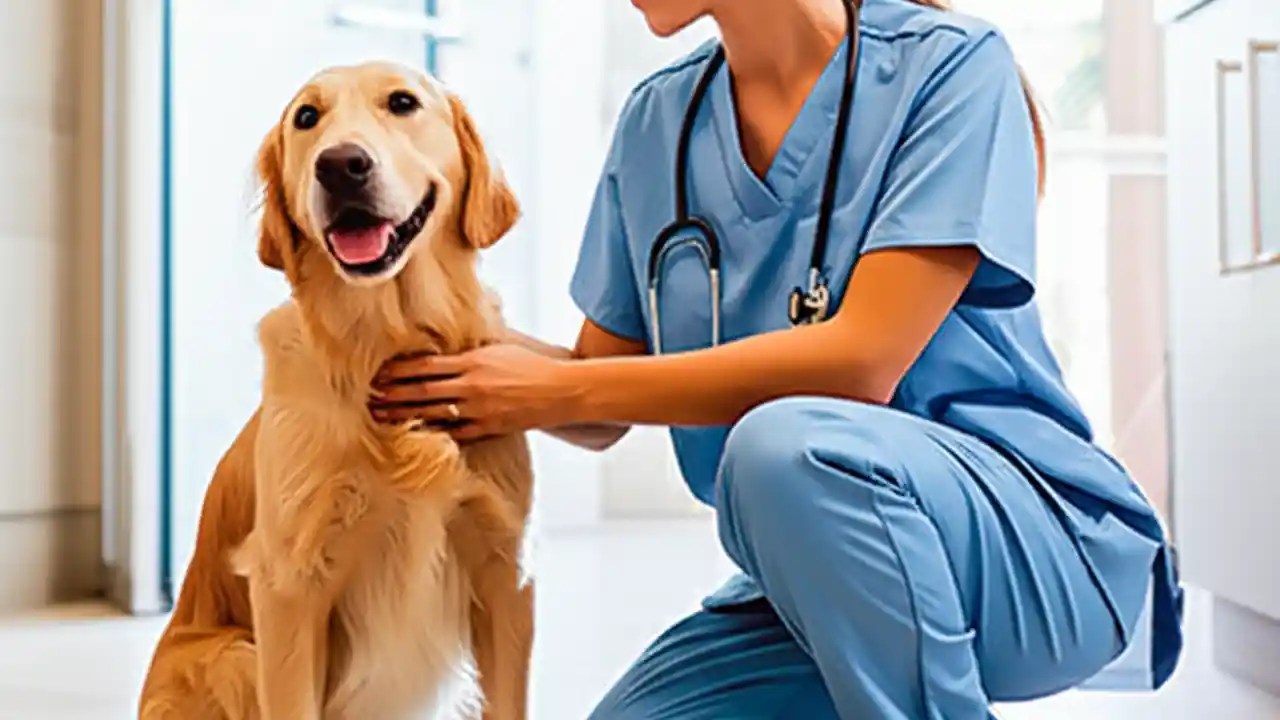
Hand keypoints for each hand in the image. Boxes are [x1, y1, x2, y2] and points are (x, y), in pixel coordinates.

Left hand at [369, 344, 580, 440]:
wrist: (559, 391)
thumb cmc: (532, 366)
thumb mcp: (499, 348)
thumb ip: (470, 351)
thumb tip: (445, 348)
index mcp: (472, 362)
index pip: (425, 365)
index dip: (398, 371)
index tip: (379, 373)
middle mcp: (470, 386)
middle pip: (421, 391)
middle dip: (392, 394)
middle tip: (370, 397)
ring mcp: (477, 410)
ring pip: (431, 413)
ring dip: (403, 415)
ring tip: (382, 416)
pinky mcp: (486, 428)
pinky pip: (452, 432)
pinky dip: (432, 431)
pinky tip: (415, 432)